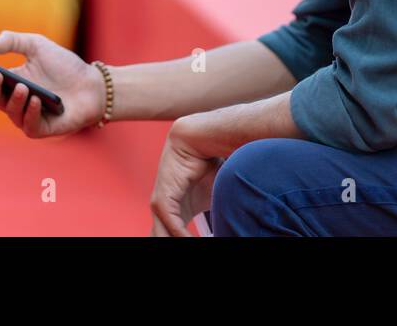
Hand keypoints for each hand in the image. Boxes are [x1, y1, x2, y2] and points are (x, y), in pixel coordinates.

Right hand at [0, 30, 105, 137]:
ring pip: (10, 111)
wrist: (92, 84)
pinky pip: (29, 125)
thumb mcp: (38, 45)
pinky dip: (31, 113)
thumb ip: (14, 41)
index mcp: (8, 81)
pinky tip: (36, 100)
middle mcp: (12, 101)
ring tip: (22, 86)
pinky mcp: (41, 129)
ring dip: (14, 99)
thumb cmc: (64, 65)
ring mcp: (25, 116)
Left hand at [149, 114, 228, 236]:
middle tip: (190, 259)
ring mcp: (161, 203)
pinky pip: (170, 221)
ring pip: (164, 232)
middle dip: (173, 241)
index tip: (197, 244)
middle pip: (164, 234)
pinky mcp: (161, 197)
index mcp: (176, 208)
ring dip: (178, 239)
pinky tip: (190, 238)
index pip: (173, 233)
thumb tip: (235, 225)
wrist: (201, 137)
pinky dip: (180, 233)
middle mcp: (166, 208)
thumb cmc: (212, 161)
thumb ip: (220, 211)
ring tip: (192, 246)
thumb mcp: (216, 192)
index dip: (183, 239)